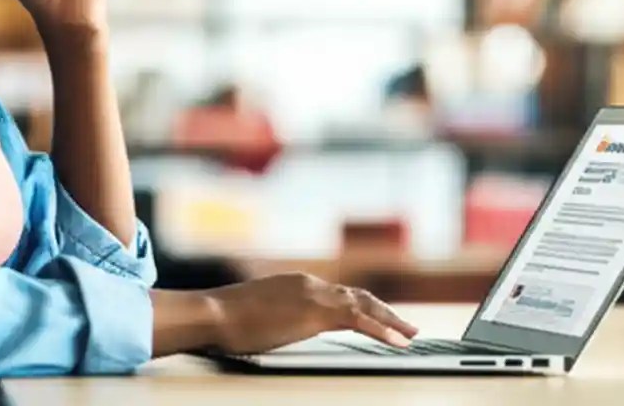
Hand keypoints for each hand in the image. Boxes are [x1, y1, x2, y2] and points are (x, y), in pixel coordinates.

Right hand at [204, 273, 418, 354]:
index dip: (361, 306)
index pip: (338, 294)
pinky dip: (382, 330)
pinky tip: (396, 342)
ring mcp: (315, 295)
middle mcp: (310, 283)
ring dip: (391, 320)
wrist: (214, 313)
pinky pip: (360, 321)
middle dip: (384, 311)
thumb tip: (279, 325)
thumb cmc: (225, 319)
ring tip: (410, 334)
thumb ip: (277, 315)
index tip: (377, 316)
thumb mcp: (258, 313)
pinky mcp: (317, 313)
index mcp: (297, 282)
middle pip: (357, 296)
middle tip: (405, 326)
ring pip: (365, 306)